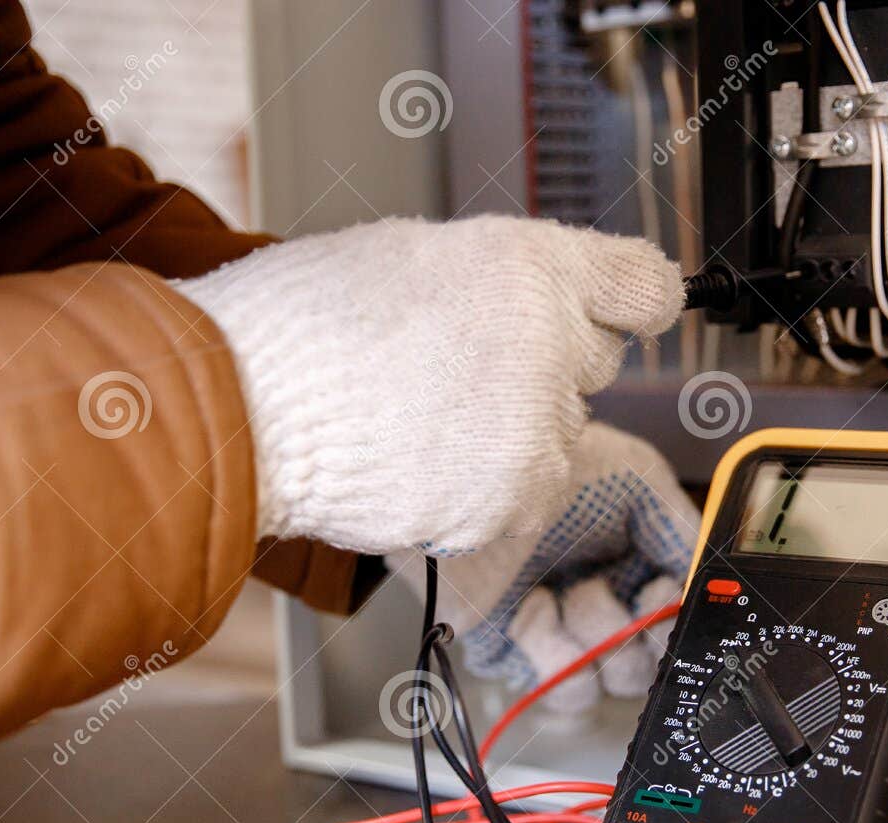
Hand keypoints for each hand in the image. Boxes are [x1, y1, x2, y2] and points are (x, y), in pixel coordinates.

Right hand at [171, 215, 682, 552]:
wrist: (242, 408)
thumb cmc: (305, 326)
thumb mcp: (416, 254)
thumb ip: (505, 280)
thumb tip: (544, 305)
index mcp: (531, 267)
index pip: (645, 286)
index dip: (627, 300)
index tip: (624, 310)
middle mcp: (550, 348)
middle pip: (595, 364)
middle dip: (544, 365)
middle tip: (459, 365)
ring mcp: (535, 434)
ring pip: (559, 437)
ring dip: (513, 433)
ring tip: (422, 417)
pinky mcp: (511, 502)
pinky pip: (523, 494)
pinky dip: (482, 487)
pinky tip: (418, 460)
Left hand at [397, 422, 698, 711]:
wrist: (464, 485)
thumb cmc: (544, 464)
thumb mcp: (638, 476)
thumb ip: (682, 530)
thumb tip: (701, 582)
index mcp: (634, 561)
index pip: (678, 618)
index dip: (675, 614)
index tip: (658, 588)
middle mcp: (602, 599)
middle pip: (652, 664)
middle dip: (639, 632)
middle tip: (609, 593)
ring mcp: (561, 631)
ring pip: (613, 681)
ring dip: (596, 636)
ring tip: (563, 592)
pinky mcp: (520, 656)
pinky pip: (564, 688)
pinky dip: (556, 652)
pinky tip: (534, 607)